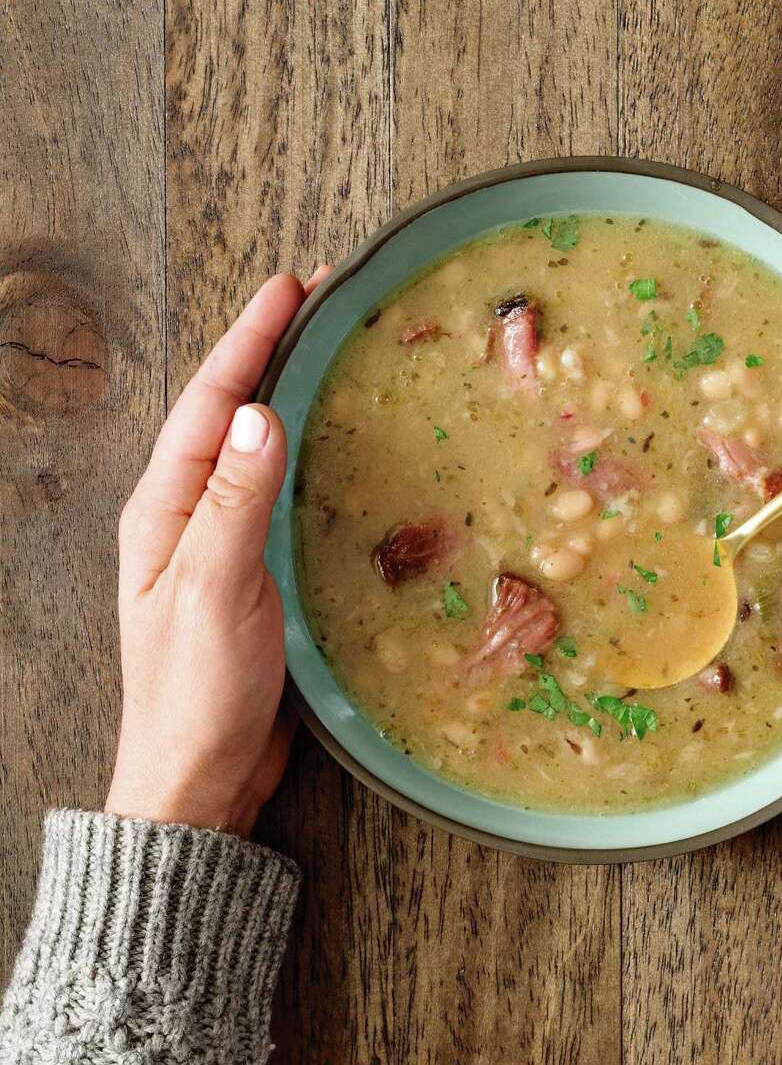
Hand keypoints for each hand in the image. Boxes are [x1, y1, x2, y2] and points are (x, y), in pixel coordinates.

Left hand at [106, 271, 322, 836]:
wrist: (198, 778)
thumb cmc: (194, 694)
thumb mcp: (212, 592)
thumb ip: (235, 505)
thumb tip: (261, 417)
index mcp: (164, 510)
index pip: (209, 404)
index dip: (249, 341)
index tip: (289, 286)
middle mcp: (187, 517)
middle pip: (230, 414)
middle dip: (271, 353)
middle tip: (322, 301)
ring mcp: (219, 546)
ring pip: (255, 452)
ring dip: (290, 398)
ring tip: (332, 355)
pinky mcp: (252, 577)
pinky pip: (279, 498)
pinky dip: (305, 458)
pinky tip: (334, 451)